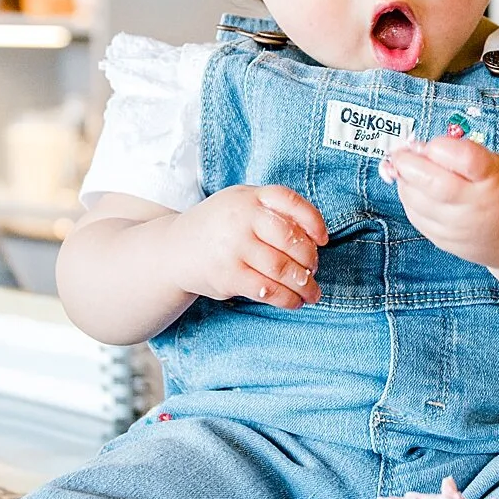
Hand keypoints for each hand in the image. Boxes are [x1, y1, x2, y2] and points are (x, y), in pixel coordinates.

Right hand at [170, 184, 328, 307]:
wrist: (175, 249)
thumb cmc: (220, 226)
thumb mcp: (241, 203)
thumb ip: (273, 211)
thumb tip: (314, 239)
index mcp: (250, 197)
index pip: (290, 202)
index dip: (313, 221)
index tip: (323, 239)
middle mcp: (242, 218)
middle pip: (291, 240)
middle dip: (310, 259)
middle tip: (313, 270)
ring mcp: (234, 247)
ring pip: (283, 269)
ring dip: (304, 285)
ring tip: (312, 293)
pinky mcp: (228, 275)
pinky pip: (267, 290)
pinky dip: (287, 299)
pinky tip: (295, 302)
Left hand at [383, 128, 498, 269]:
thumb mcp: (498, 165)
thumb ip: (464, 153)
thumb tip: (422, 148)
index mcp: (493, 180)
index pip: (465, 159)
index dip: (442, 146)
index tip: (436, 143)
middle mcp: (475, 206)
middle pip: (434, 183)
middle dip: (409, 164)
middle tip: (401, 154)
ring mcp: (457, 227)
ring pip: (417, 201)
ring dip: (404, 181)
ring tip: (407, 170)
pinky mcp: (443, 240)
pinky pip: (415, 216)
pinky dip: (409, 198)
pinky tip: (414, 189)